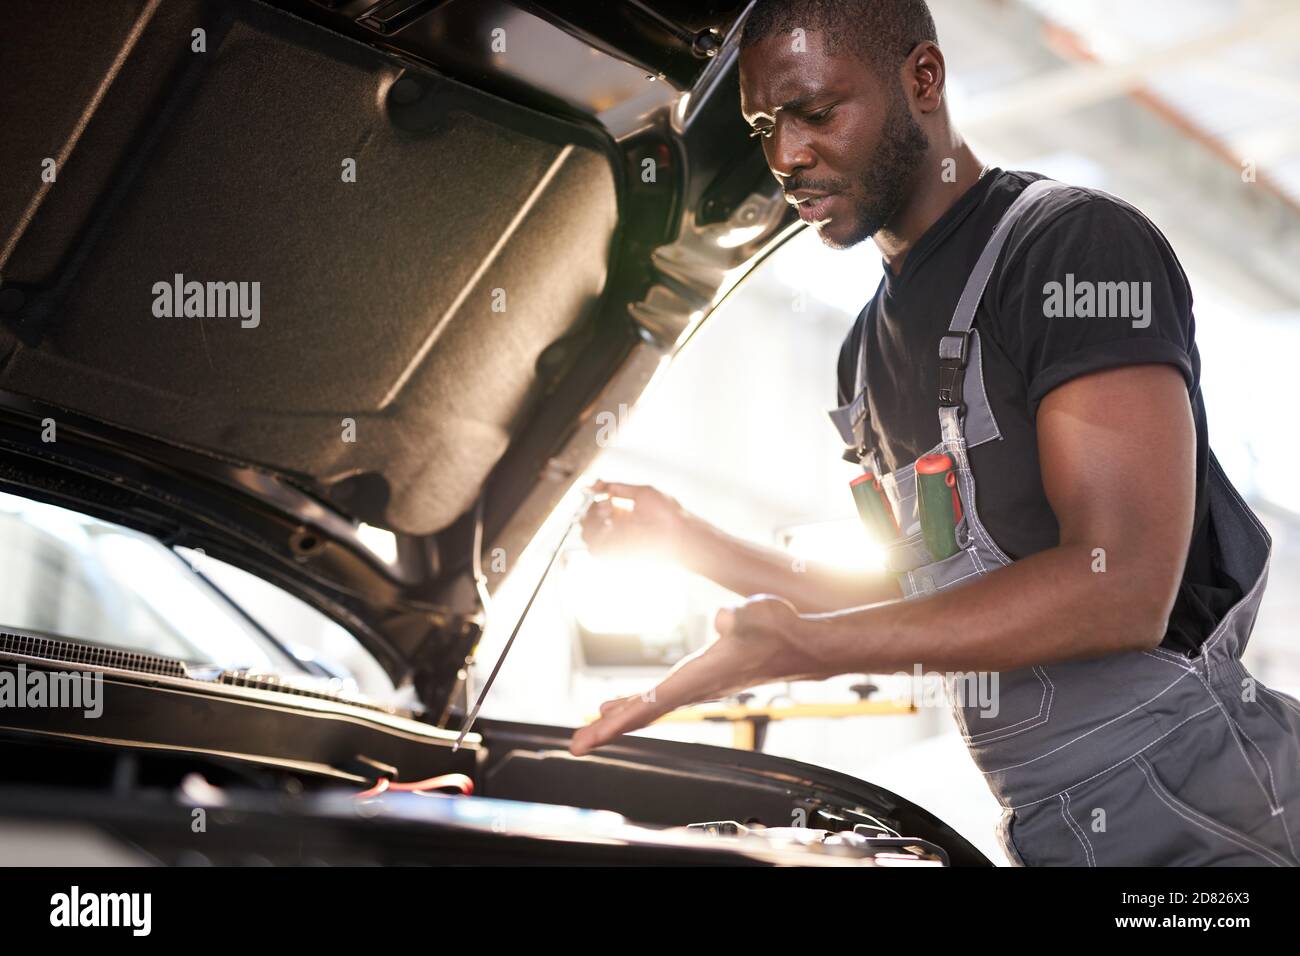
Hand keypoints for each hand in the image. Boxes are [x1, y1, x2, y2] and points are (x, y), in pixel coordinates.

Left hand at [568, 595, 830, 756]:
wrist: (803, 646)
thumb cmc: (780, 629)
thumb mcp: (759, 614)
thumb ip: (740, 616)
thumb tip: (722, 616)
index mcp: (701, 676)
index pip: (653, 702)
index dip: (621, 719)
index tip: (593, 735)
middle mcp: (696, 687)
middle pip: (645, 713)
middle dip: (609, 729)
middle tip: (576, 744)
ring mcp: (698, 687)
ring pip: (651, 707)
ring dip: (619, 717)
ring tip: (591, 726)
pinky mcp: (701, 681)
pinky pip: (661, 698)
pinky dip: (636, 704)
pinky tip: (618, 704)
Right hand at [580, 480, 687, 561]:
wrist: (680, 534)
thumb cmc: (668, 513)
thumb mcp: (642, 493)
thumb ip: (619, 488)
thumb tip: (597, 484)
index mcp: (623, 515)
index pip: (597, 507)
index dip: (593, 496)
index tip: (595, 487)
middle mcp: (617, 529)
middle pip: (587, 520)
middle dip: (591, 508)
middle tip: (608, 503)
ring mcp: (615, 543)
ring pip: (587, 534)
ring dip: (592, 519)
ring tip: (609, 510)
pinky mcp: (617, 554)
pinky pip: (594, 548)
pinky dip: (596, 533)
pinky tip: (609, 522)